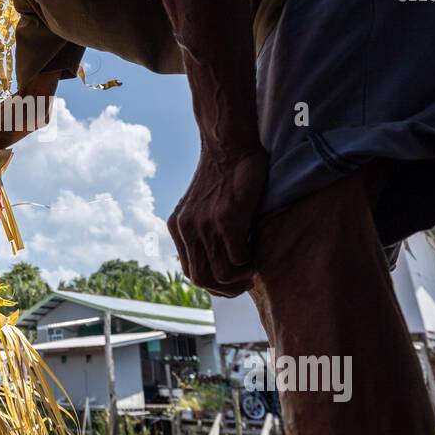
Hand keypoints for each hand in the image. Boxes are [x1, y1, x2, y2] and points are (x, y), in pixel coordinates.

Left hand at [168, 145, 267, 296]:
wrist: (228, 144)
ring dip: (240, 279)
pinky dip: (250, 262)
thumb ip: (201, 227)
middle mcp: (186, 229)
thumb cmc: (224, 172)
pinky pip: (239, 258)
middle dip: (225, 290)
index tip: (231, 279)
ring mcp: (204, 226)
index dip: (212, 282)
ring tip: (252, 270)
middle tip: (245, 283)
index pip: (190, 272)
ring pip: (221, 274)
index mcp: (177, 227)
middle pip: (202, 280)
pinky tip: (257, 253)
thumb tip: (216, 255)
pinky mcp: (226, 220)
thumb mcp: (202, 204)